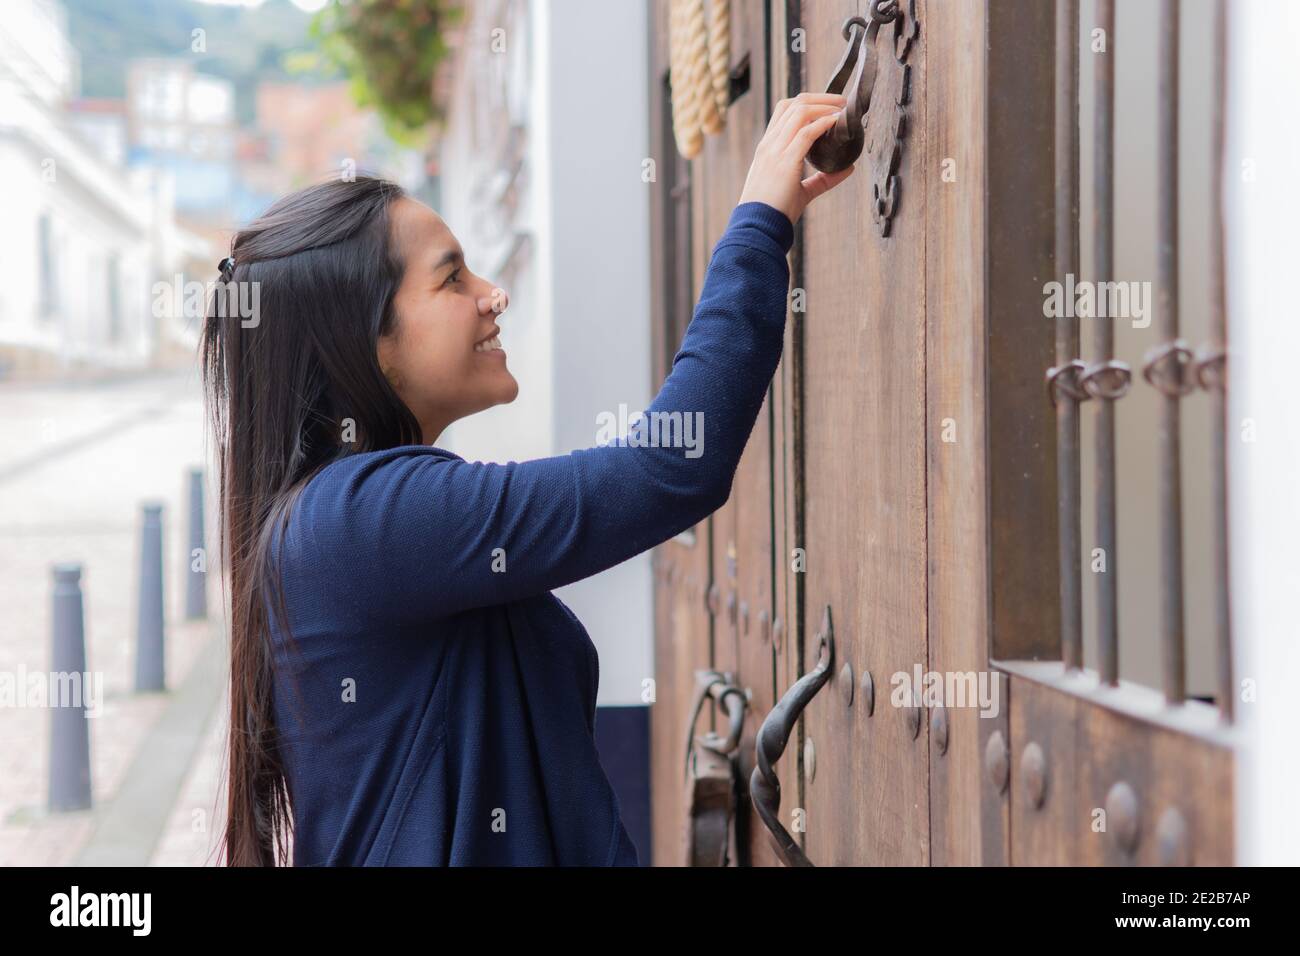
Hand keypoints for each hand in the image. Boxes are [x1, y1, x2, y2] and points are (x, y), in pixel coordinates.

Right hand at [738, 92, 855, 223]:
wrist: (757, 229)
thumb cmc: (775, 213)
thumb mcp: (800, 191)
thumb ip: (822, 179)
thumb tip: (847, 168)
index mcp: (767, 148)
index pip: (784, 111)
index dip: (808, 102)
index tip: (829, 107)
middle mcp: (769, 144)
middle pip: (793, 103)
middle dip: (820, 98)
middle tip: (842, 103)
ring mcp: (775, 151)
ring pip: (800, 112)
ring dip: (825, 106)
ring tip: (843, 110)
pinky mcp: (784, 162)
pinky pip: (806, 133)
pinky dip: (824, 123)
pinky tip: (837, 123)